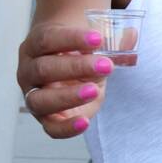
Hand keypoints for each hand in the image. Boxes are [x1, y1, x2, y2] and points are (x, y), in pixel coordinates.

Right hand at [16, 24, 113, 138]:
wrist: (70, 69)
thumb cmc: (80, 51)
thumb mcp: (92, 42)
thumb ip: (110, 38)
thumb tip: (132, 34)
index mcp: (36, 45)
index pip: (47, 40)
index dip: (71, 39)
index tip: (98, 38)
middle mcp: (29, 70)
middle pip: (43, 69)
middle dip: (76, 67)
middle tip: (106, 65)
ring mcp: (34, 95)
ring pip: (40, 100)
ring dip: (68, 96)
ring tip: (95, 90)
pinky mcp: (47, 118)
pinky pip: (50, 128)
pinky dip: (66, 127)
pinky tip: (84, 122)